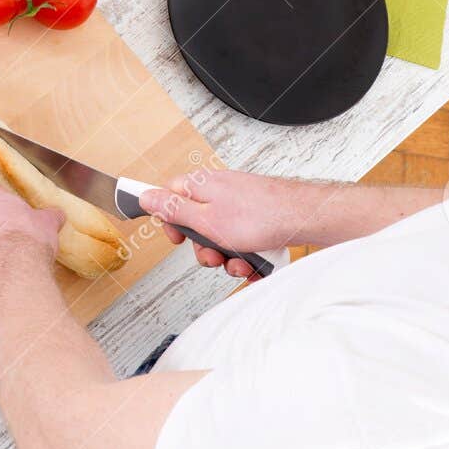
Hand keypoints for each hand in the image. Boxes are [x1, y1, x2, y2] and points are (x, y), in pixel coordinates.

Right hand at [139, 168, 301, 276]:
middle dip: (204, 247)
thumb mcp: (205, 220)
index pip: (171, 194)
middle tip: (213, 256)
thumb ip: (173, 209)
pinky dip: (245, 254)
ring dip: (227, 256)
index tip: (176, 237)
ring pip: (220, 236)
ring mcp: (239, 205)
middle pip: (196, 223)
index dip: (169, 219)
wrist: (303, 218)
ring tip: (240, 262)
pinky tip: (253, 263)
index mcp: (202, 186)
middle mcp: (219, 192)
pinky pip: (241, 239)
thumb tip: (145, 196)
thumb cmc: (260, 216)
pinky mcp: (256, 217)